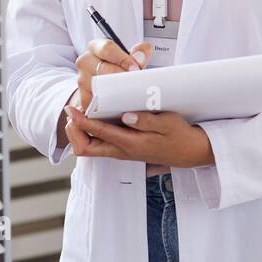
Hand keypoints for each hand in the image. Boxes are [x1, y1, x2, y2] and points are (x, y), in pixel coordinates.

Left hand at [64, 105, 214, 167]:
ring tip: (80, 114)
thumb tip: (126, 116)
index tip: (71, 109)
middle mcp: (122, 151)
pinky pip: (100, 145)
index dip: (81, 121)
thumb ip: (147, 120)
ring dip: (81, 133)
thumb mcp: (168, 123)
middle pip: (85, 149)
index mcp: (131, 143)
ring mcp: (122, 152)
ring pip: (91, 148)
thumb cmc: (180, 135)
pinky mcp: (125, 150)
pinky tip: (96, 119)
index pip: (98, 133)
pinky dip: (92, 134)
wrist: (189, 152)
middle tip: (72, 114)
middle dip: (74, 133)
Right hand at [73, 38, 151, 110]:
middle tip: (135, 83)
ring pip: (98, 87)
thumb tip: (139, 58)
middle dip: (121, 77)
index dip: (122, 58)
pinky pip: (96, 104)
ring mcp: (81, 80)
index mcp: (96, 47)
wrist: (107, 83)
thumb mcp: (132, 56)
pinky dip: (110, 106)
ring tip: (131, 95)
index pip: (107, 48)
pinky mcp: (83, 98)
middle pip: (102, 69)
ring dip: (116, 93)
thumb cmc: (121, 66)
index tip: (135, 68)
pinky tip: (122, 106)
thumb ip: (140, 52)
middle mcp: (85, 62)